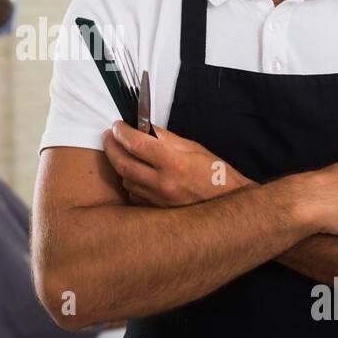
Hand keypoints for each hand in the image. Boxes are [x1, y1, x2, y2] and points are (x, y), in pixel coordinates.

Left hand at [102, 120, 252, 206]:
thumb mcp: (194, 148)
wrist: (228, 205)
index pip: (137, 145)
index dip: (122, 132)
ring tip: (124, 154)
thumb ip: (166, 138)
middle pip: (123, 165)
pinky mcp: (157, 211)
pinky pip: (134, 195)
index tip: (117, 125)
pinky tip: (137, 174)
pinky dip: (131, 183)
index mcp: (174, 164)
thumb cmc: (215, 175)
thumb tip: (144, 127)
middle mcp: (164, 184)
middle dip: (111, 148)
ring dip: (121, 165)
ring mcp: (159, 201)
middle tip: (109, 136)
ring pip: (126, 181)